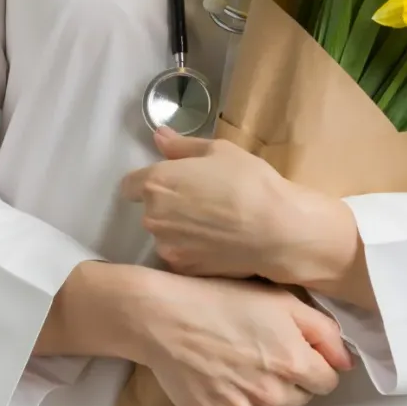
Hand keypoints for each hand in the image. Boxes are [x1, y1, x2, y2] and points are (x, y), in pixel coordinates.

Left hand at [120, 127, 358, 285]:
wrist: (277, 230)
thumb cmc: (250, 183)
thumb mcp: (220, 152)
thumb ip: (182, 146)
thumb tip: (159, 136)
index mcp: (156, 183)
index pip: (129, 185)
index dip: (149, 183)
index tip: (173, 184)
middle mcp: (152, 217)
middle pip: (149, 211)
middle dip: (169, 206)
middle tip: (203, 202)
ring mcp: (166, 247)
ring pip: (165, 235)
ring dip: (180, 230)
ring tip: (213, 226)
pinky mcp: (183, 269)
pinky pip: (181, 255)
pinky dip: (193, 250)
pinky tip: (217, 245)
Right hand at [134, 272, 353, 405]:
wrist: (165, 319)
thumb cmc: (221, 302)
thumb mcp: (279, 300)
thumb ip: (322, 331)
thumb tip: (345, 362)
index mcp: (293, 359)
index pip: (328, 381)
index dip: (313, 365)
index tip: (294, 353)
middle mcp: (274, 392)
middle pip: (304, 399)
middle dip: (293, 382)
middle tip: (265, 358)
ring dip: (275, 404)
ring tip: (251, 377)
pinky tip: (243, 402)